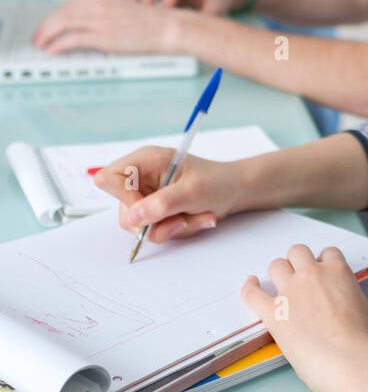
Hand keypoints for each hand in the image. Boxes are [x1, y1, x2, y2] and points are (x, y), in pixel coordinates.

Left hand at [30, 0, 179, 54]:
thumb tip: (95, 29)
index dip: (55, 16)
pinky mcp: (105, 37)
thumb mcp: (127, 14)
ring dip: (47, 34)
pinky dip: (60, 44)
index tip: (48, 26)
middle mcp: (100, 8)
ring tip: (40, 44)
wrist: (170, 27)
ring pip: (64, 23)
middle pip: (63, 13)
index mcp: (105, 1)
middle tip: (37, 37)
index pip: (71, 6)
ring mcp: (102, 22)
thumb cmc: (154, 24)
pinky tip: (54, 50)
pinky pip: (75, 39)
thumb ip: (109, 18)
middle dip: (45, 25)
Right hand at [94, 145, 244, 242]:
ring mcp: (147, 196)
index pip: (108, 178)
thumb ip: (162, 204)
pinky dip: (175, 230)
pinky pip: (154, 231)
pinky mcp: (155, 212)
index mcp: (145, 160)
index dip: (122, 198)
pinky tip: (195, 220)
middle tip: (181, 219)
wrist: (236, 191)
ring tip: (196, 217)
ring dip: (170, 228)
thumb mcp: (193, 191)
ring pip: (139, 226)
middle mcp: (141, 178)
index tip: (148, 209)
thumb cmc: (218, 181)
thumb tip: (133, 217)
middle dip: (154, 222)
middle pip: (123, 210)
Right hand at [125, 0, 246, 14]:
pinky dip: (131, 2)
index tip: (162, 20)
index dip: (166, 3)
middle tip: (141, 22)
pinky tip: (126, 16)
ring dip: (133, 2)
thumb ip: (204, 18)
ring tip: (128, 19)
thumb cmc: (216, 0)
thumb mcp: (216, 10)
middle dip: (146, 3)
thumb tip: (194, 33)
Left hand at [242, 245, 367, 391]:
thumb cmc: (363, 342)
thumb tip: (351, 310)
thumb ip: (353, 302)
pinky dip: (250, 287)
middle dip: (299, 262)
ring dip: (279, 272)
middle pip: (298, 252)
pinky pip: (253, 293)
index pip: (328, 254)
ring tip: (280, 282)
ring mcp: (290, 292)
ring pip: (276, 265)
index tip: (323, 273)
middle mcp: (312, 275)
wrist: (348, 359)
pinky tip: (251, 284)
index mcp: (338, 272)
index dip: (324, 263)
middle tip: (301, 277)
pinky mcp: (273, 313)